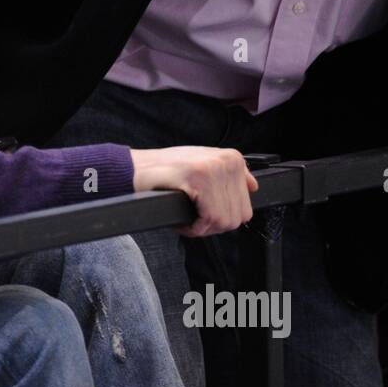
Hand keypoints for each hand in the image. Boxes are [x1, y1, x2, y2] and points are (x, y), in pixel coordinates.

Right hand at [130, 146, 257, 235]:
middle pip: (238, 217)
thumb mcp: (204, 166)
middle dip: (213, 225)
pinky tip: (181, 219)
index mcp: (233, 159)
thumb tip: (253, 186)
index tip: (202, 213)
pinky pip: (209, 218)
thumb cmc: (166, 172)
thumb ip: (229, 175)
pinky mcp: (200, 178)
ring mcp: (215, 168)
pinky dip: (194, 228)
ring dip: (202, 227)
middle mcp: (228, 161)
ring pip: (224, 221)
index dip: (221, 216)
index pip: (245, 206)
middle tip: (192, 218)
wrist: (134, 169)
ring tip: (186, 216)